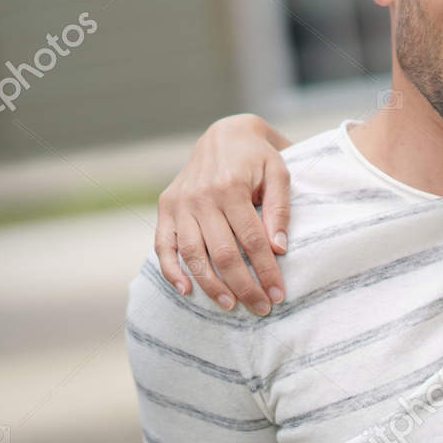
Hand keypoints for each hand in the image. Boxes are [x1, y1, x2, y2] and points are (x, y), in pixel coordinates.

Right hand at [155, 115, 290, 313]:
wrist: (225, 134)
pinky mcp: (166, 207)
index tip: (279, 295)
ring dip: (211, 285)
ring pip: (192, 254)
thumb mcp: (279, 173)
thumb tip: (279, 249)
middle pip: (223, 253)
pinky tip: (187, 291)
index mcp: (231, 187)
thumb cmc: (258, 157)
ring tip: (230, 305)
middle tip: (260, 308)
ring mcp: (180, 203)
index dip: (266, 271)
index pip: (252, 240)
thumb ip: (280, 209)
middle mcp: (201, 197)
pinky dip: (171, 270)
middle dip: (243, 285)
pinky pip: (163, 245)